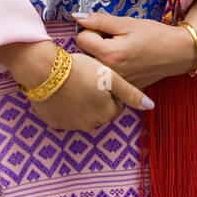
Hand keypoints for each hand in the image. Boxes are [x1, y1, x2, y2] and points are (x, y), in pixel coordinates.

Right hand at [30, 49, 152, 131]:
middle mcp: (90, 125)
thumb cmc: (82, 70)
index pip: (115, 105)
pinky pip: (64, 115)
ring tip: (74, 83)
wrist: (46, 71)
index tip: (101, 78)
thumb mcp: (111, 78)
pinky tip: (62, 91)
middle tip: (87, 79)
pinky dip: (65, 106)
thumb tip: (150, 106)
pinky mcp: (54, 123)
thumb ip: (131, 93)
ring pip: (82, 114)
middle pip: (99, 111)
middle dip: (96, 99)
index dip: (109, 91)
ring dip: (81, 102)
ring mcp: (71, 126)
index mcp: (106, 114)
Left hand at [73, 12, 196, 90]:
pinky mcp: (122, 89)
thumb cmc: (155, 35)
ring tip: (121, 51)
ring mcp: (116, 84)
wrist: (178, 53)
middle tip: (115, 40)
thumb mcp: (128, 23)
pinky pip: (106, 76)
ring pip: (95, 65)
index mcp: (110, 54)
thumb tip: (77, 16)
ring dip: (102, 57)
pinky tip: (126, 62)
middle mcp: (110, 73)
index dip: (91, 30)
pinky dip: (111, 68)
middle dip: (96, 44)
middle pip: (86, 54)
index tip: (106, 30)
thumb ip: (100, 20)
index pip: (81, 38)